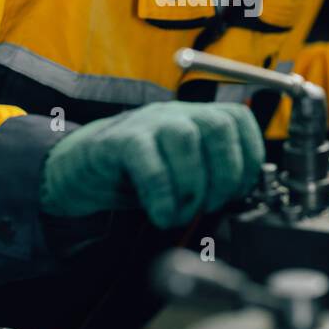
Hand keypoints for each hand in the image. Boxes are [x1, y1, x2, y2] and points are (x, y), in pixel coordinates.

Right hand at [40, 101, 265, 228]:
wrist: (79, 169)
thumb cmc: (136, 175)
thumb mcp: (180, 174)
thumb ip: (209, 181)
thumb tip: (240, 206)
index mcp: (196, 118)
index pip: (238, 120)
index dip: (248, 157)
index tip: (240, 191)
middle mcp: (175, 114)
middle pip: (218, 125)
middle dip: (225, 173)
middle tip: (212, 205)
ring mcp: (146, 123)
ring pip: (185, 138)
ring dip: (193, 185)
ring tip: (182, 213)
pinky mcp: (118, 141)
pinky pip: (147, 159)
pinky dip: (161, 192)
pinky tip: (161, 214)